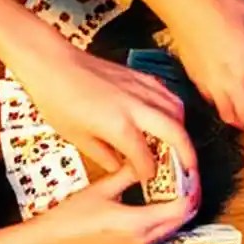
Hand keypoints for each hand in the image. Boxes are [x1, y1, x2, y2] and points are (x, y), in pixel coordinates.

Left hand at [14, 44, 196, 180]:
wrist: (53, 64)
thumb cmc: (58, 100)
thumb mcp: (77, 137)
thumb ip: (103, 156)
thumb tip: (119, 167)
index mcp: (119, 126)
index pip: (145, 157)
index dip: (149, 172)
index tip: (148, 178)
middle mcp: (136, 107)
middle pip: (175, 133)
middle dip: (186, 154)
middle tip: (190, 169)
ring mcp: (140, 89)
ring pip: (176, 110)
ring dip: (183, 130)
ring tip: (181, 144)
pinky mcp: (138, 77)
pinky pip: (166, 93)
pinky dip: (173, 108)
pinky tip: (169, 116)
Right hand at [32, 169, 196, 243]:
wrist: (50, 243)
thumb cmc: (70, 218)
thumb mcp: (102, 188)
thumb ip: (128, 174)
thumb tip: (146, 159)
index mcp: (137, 224)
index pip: (180, 209)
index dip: (191, 192)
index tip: (191, 176)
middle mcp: (142, 240)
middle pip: (180, 221)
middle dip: (188, 200)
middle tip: (187, 179)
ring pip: (170, 229)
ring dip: (176, 210)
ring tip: (173, 188)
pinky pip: (156, 234)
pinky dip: (162, 218)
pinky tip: (155, 202)